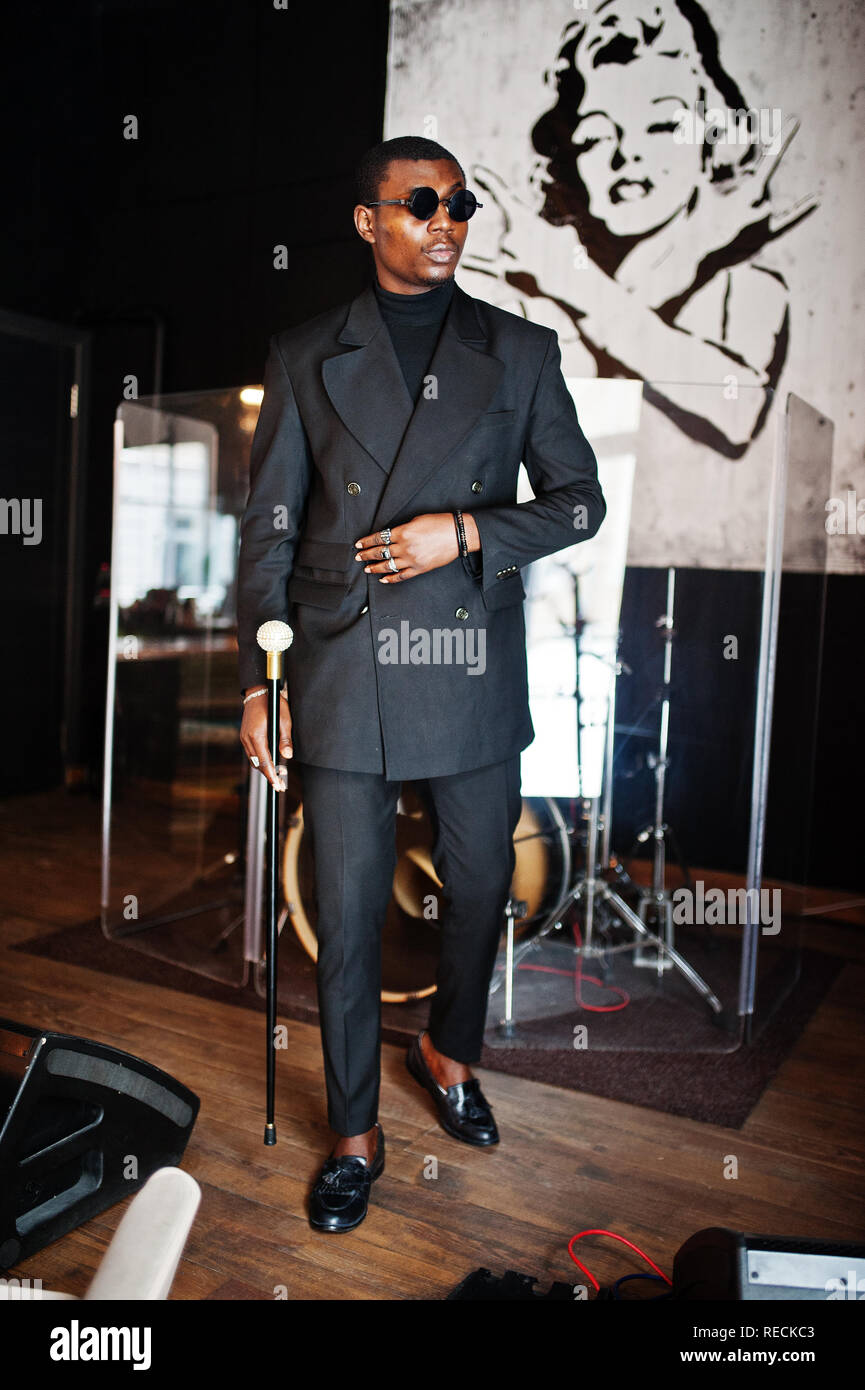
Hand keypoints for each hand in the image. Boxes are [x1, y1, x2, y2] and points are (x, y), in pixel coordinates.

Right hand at [240, 688, 292, 789]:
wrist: (258, 691)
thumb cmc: (273, 703)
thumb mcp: (284, 720)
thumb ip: (285, 739)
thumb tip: (287, 756)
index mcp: (256, 735)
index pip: (264, 761)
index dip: (271, 775)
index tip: (277, 785)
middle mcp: (247, 738)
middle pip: (257, 763)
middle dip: (268, 775)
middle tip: (279, 785)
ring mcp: (244, 737)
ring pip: (254, 759)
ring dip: (264, 768)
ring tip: (277, 776)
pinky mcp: (245, 735)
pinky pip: (252, 753)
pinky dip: (260, 760)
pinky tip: (269, 762)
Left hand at [355, 513, 472, 582]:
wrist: (457, 534)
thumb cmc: (440, 524)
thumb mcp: (417, 520)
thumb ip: (402, 529)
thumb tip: (391, 536)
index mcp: (403, 532)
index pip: (379, 538)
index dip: (367, 542)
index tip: (359, 544)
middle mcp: (405, 547)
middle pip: (380, 552)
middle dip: (367, 555)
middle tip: (358, 557)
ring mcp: (412, 560)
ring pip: (388, 566)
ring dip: (375, 568)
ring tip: (367, 569)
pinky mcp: (419, 569)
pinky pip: (402, 576)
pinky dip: (391, 579)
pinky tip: (383, 579)